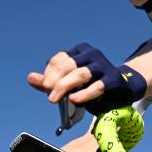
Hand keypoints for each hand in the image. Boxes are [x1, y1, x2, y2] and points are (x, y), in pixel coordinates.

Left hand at [27, 43, 146, 114]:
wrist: (121, 92)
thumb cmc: (91, 87)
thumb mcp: (68, 84)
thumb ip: (49, 82)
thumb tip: (30, 78)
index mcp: (80, 51)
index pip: (59, 59)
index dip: (49, 73)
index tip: (45, 87)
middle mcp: (92, 54)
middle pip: (68, 64)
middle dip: (55, 80)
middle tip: (48, 94)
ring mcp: (104, 65)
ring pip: (81, 73)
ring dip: (65, 86)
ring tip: (54, 99)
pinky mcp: (114, 78)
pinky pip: (98, 85)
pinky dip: (84, 94)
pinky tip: (74, 100)